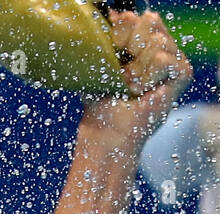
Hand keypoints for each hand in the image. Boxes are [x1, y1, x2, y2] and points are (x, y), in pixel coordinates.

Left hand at [81, 10, 191, 149]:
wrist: (107, 130)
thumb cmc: (101, 101)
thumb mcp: (101, 63)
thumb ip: (110, 37)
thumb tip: (118, 13)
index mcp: (142, 42)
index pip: (137, 18)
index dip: (120, 34)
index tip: (111, 56)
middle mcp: (161, 47)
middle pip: (149, 22)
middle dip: (128, 48)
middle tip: (122, 74)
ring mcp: (174, 58)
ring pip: (156, 41)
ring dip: (135, 67)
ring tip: (130, 86)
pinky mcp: (183, 72)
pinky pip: (163, 58)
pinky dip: (146, 76)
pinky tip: (141, 90)